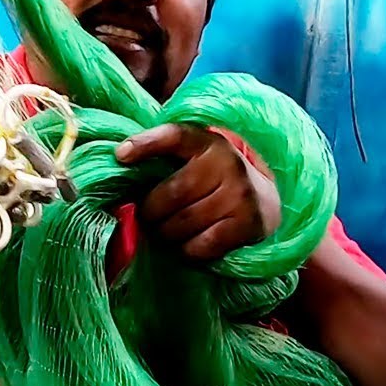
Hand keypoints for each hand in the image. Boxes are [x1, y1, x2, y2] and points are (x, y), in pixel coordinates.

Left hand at [115, 125, 280, 260]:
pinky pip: (200, 245)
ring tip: (164, 232)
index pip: (174, 136)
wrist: (266, 200)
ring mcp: (240, 194)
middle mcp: (226, 163)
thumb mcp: (196, 158)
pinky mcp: (247, 223)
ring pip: (182, 223)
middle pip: (170, 194)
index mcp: (208, 142)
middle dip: (150, 212)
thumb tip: (119, 169)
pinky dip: (186, 249)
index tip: (120, 155)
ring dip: (165, 234)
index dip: (145, 143)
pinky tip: (186, 244)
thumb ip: (165, 159)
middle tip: (146, 219)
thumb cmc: (215, 180)